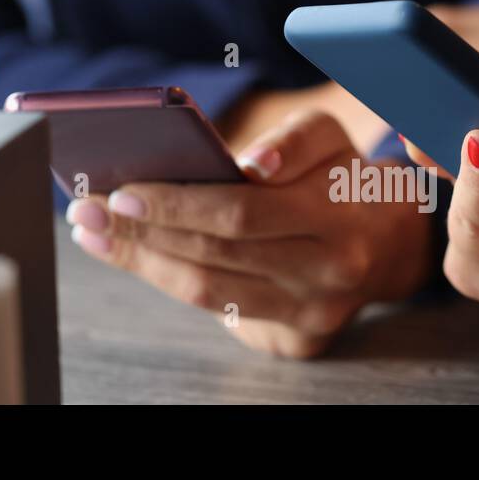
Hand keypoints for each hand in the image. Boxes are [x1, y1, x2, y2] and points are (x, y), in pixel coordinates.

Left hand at [66, 111, 431, 357]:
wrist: (391, 243)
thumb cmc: (341, 180)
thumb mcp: (329, 139)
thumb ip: (290, 141)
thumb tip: (244, 165)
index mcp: (338, 217)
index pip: (243, 212)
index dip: (176, 205)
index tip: (120, 192)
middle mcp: (330, 272)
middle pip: (217, 256)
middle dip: (142, 234)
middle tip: (87, 212)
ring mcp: (314, 314)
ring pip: (210, 292)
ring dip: (144, 264)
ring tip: (97, 237)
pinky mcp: (299, 340)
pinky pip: (222, 314)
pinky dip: (173, 283)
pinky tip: (139, 260)